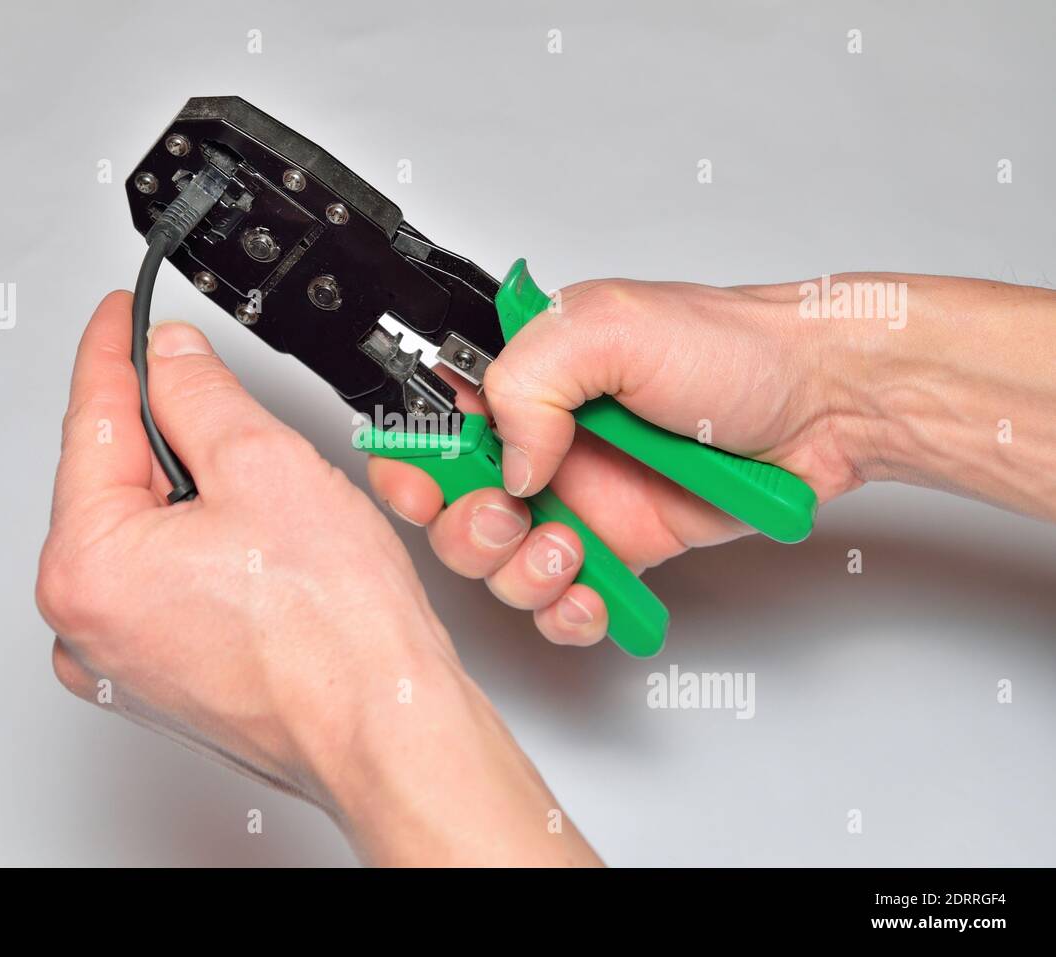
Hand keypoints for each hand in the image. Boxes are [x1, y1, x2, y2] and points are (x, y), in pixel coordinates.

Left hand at [36, 292, 601, 864]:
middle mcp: (82, 623)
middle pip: (114, 482)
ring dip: (193, 499)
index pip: (90, 422)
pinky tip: (261, 560)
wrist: (383, 730)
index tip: (121, 316)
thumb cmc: (335, 635)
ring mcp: (118, 659)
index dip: (113, 351)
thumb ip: (199, 392)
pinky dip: (200, 553)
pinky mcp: (157, 679)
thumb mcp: (264, 465)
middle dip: (169, 433)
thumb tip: (170, 358)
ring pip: (145, 535)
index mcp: (85, 566)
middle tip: (232, 414)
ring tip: (271, 516)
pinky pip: (163, 585)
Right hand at [368, 277, 866, 645]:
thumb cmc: (730, 348)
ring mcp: (575, 503)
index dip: (410, 466)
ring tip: (571, 550)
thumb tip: (507, 462)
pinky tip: (592, 595)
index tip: (426, 488)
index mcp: (521, 382)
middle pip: (449, 513)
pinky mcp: (617, 551)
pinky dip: (566, 614)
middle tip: (510, 516)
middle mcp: (538, 445)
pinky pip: (562, 603)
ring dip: (521, 574)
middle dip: (466, 530)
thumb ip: (528, 382)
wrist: (822, 406)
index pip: (428, 429)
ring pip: (500, 569)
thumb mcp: (610, 327)